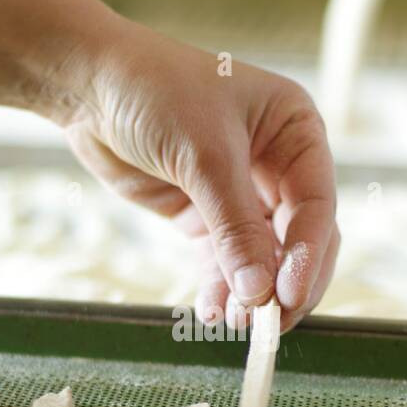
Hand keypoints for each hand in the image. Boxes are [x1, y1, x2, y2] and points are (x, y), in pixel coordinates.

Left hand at [59, 19, 338, 332]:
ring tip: (237, 323)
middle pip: (300, 237)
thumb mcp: (205, 156)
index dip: (309, 253)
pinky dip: (221, 287)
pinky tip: (212, 311)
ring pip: (263, 256)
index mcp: (295, 130)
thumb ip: (236, 227)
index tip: (290, 295)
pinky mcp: (204, 215)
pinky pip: (223, 261)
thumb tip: (261, 293)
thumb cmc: (155, 91)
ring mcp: (240, 192)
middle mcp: (277, 164)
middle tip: (272, 323)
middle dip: (287, 280)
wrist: (89, 83)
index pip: (317, 203)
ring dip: (253, 292)